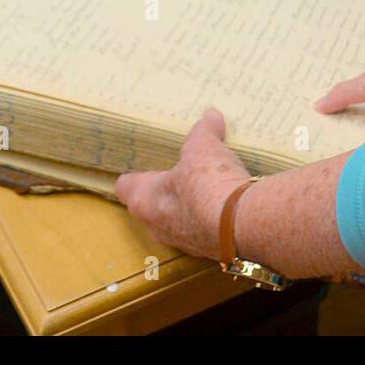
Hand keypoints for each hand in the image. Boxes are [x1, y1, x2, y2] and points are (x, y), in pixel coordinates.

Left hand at [115, 107, 248, 260]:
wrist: (238, 223)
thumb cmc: (206, 183)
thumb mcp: (204, 146)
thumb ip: (204, 131)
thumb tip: (210, 115)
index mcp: (144, 200)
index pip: (126, 187)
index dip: (134, 175)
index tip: (141, 164)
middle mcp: (157, 225)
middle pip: (151, 205)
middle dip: (165, 190)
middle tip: (180, 170)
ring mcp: (183, 241)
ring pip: (178, 221)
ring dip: (190, 207)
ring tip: (208, 186)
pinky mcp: (208, 249)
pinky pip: (204, 230)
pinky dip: (212, 218)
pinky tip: (229, 202)